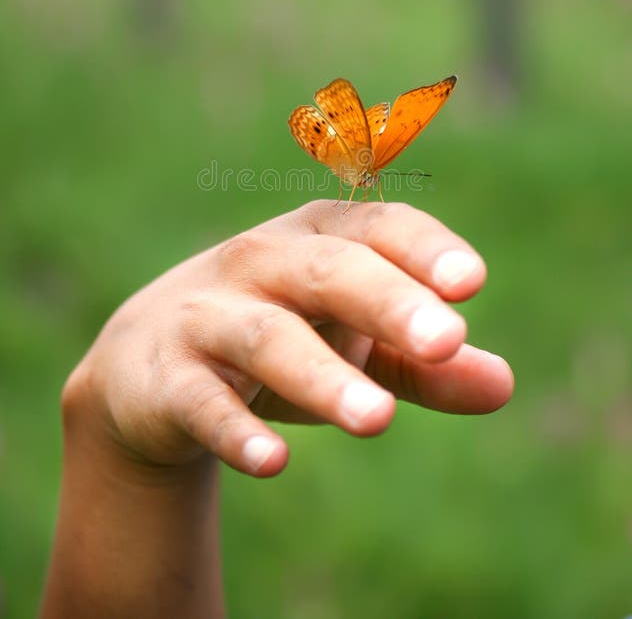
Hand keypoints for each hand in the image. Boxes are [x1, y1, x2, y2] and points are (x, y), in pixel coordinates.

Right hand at [65, 200, 512, 477]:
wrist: (148, 360)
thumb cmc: (277, 333)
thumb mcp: (351, 343)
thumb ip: (422, 365)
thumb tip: (504, 384)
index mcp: (319, 240)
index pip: (378, 229)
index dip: (423, 250)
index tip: (470, 283)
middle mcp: (263, 262)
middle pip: (328, 272)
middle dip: (387, 301)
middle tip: (446, 339)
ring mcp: (209, 315)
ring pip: (268, 337)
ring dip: (322, 375)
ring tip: (378, 417)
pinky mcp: (167, 375)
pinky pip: (201, 400)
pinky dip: (234, 429)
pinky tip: (273, 462)